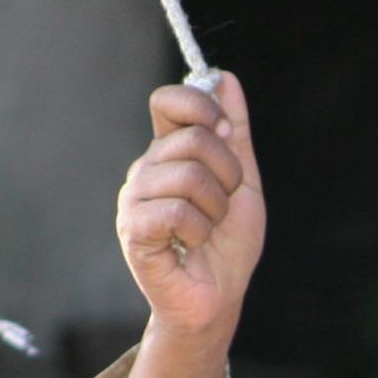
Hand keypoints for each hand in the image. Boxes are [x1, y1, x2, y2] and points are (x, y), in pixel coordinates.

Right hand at [115, 73, 265, 337]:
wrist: (218, 299)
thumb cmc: (226, 245)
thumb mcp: (243, 181)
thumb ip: (235, 132)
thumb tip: (226, 79)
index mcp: (167, 153)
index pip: (169, 101)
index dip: (203, 109)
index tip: (226, 136)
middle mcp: (145, 170)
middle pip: (193, 137)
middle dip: (228, 172)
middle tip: (223, 204)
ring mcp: (134, 201)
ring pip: (189, 174)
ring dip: (216, 207)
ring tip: (208, 229)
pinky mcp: (134, 232)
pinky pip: (177, 210)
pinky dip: (200, 230)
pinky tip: (192, 245)